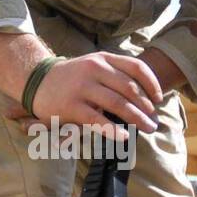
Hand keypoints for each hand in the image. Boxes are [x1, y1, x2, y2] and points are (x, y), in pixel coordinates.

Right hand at [31, 51, 161, 139]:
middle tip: (154, 122)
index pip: (136, 68)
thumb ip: (116, 74)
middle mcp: (94, 69)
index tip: (159, 100)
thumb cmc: (73, 77)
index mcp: (103, 58)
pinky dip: (113, 130)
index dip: (152, 84)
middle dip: (146, 107)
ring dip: (137, 118)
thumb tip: (146, 97)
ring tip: (147, 129)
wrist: (37, 80)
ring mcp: (82, 87)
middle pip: (130, 88)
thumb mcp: (94, 65)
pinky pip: (97, 120)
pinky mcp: (71, 105)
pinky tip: (124, 137)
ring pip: (118, 104)